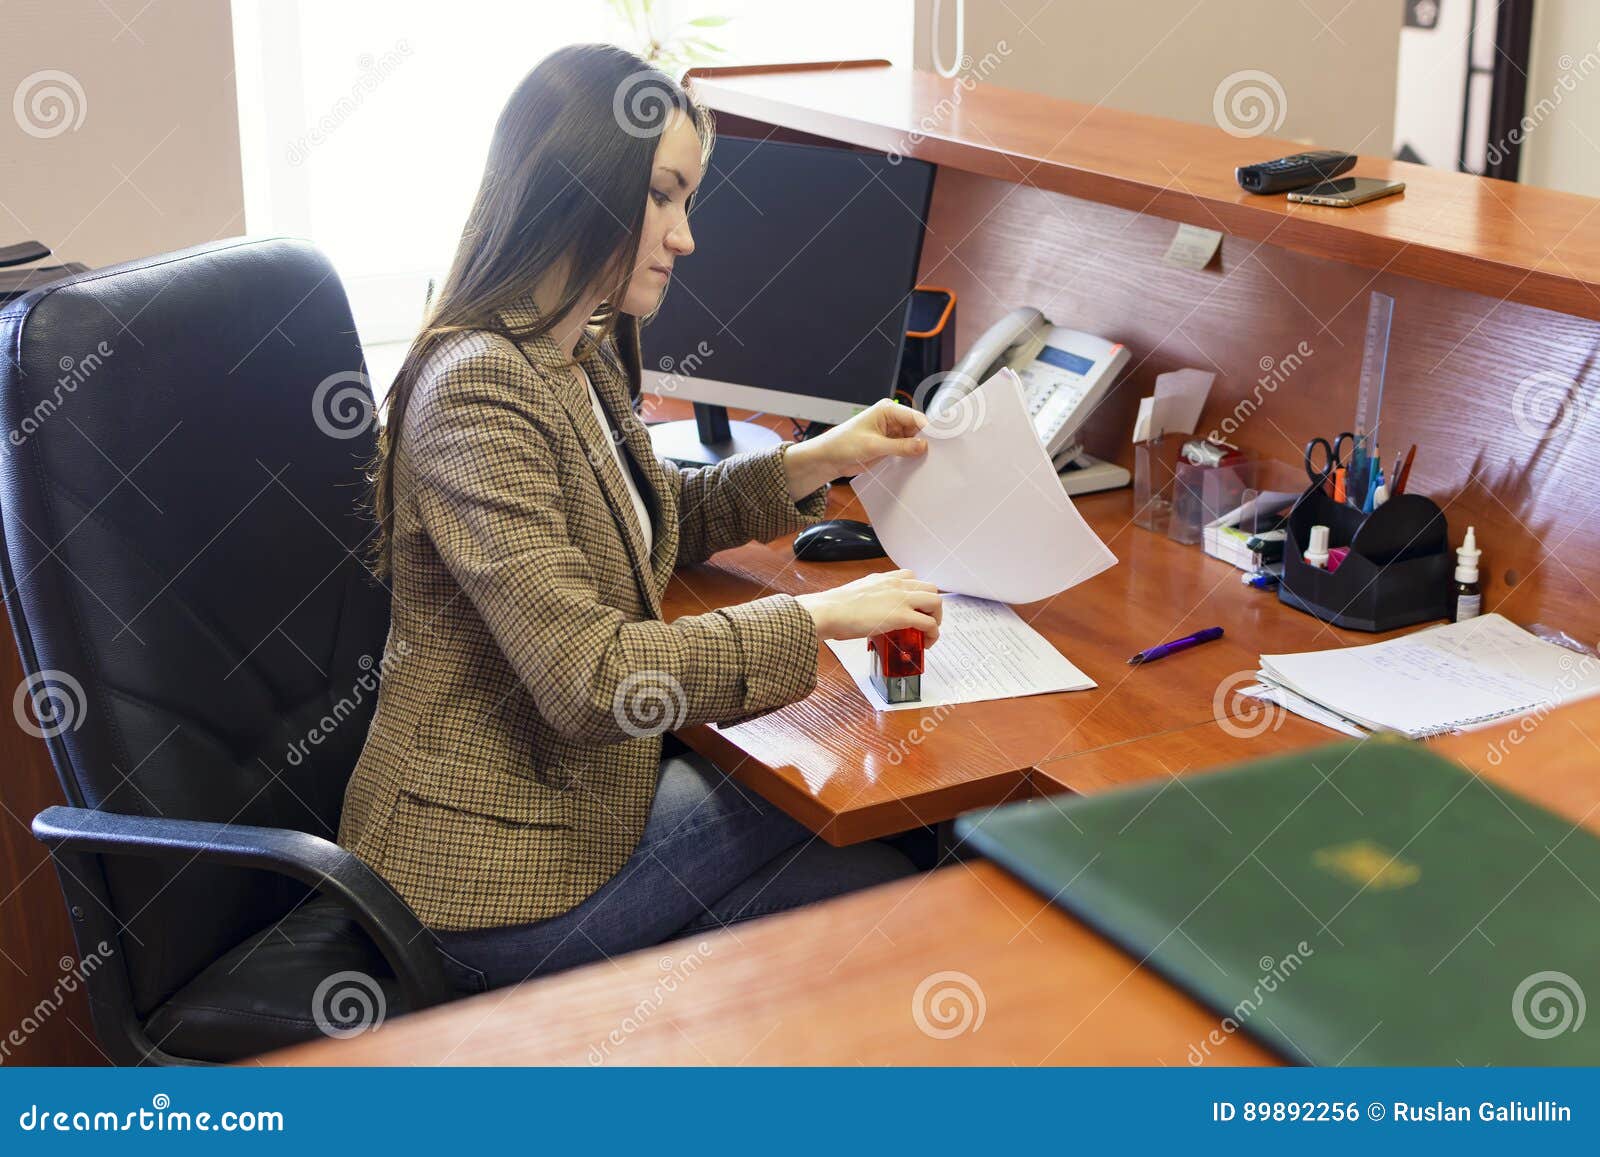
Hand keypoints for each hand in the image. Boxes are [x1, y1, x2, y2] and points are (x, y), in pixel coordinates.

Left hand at [784, 399, 927, 499]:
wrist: (828, 458)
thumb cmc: (843, 444)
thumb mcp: (873, 446)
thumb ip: (900, 446)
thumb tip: (923, 446)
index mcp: (887, 410)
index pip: (915, 417)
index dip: (928, 430)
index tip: (940, 442)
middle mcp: (891, 419)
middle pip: (917, 429)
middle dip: (925, 442)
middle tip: (936, 456)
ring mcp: (891, 433)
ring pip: (913, 441)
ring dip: (918, 451)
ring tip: (928, 462)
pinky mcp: (889, 445)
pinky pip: (906, 450)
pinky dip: (910, 457)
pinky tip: (917, 465)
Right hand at [796, 570, 941, 645]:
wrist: (829, 611)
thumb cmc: (835, 607)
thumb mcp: (857, 595)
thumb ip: (869, 601)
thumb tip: (868, 615)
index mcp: (884, 579)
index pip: (911, 577)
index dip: (917, 593)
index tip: (914, 606)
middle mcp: (896, 584)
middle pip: (930, 588)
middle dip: (932, 606)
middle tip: (925, 621)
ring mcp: (901, 598)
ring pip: (936, 601)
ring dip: (936, 618)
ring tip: (927, 633)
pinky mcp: (902, 615)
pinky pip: (929, 623)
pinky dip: (932, 633)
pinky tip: (925, 642)